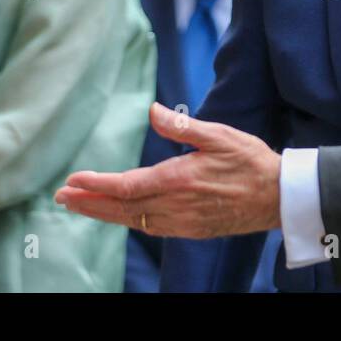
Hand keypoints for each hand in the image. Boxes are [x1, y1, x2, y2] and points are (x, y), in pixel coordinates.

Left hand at [55, 103, 281, 236]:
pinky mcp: (191, 230)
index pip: (126, 185)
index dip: (95, 185)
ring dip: (104, 214)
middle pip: (121, 208)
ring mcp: (182, 222)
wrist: (279, 197)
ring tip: (81, 206)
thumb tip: (152, 110)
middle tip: (62, 197)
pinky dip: (129, 220)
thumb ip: (183, 126)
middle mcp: (175, 205)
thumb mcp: (220, 135)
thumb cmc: (252, 161)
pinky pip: (151, 227)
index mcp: (179, 179)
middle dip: (88, 203)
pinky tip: (121, 214)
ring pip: (133, 220)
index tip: (71, 182)